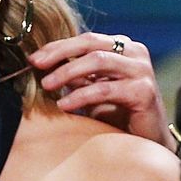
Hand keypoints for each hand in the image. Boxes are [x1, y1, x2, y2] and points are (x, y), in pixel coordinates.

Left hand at [29, 34, 172, 148]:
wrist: (146, 141)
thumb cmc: (118, 114)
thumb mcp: (92, 89)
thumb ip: (75, 76)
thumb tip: (42, 66)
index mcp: (122, 47)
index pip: (86, 39)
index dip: (58, 46)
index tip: (34, 58)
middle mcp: (134, 53)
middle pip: (91, 44)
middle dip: (60, 53)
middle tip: (36, 65)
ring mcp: (141, 70)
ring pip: (98, 61)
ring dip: (68, 72)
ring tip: (47, 85)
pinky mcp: (144, 91)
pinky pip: (105, 89)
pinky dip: (81, 95)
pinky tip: (64, 105)